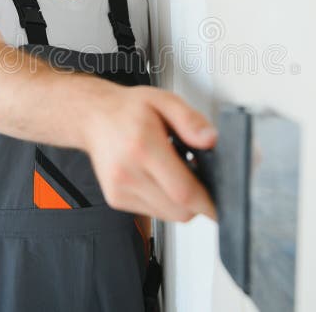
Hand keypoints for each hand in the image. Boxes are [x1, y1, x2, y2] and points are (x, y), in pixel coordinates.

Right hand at [81, 85, 217, 221]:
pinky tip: (160, 179)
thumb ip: (191, 120)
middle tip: (201, 181)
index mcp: (142, 147)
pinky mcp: (116, 200)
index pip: (183, 191)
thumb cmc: (128, 110)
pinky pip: (153, 213)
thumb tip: (210, 140)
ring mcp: (120, 190)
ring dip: (181, 203)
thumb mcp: (165, 101)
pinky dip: (165, 202)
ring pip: (167, 215)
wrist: (94, 117)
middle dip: (198, 202)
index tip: (221, 203)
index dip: (207, 202)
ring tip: (177, 174)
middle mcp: (128, 173)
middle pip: (178, 210)